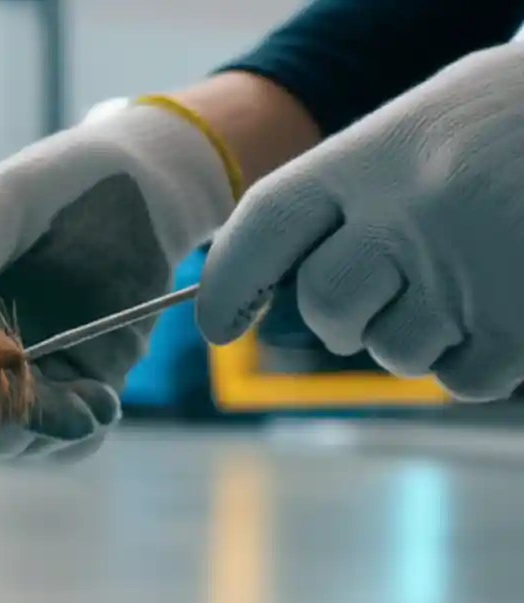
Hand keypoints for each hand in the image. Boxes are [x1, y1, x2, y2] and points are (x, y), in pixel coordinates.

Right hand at [0, 102, 236, 460]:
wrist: (142, 194)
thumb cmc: (58, 186)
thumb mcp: (7, 202)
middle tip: (39, 398)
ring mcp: (18, 378)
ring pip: (11, 438)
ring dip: (45, 429)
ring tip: (91, 399)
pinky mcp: (68, 392)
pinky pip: (62, 440)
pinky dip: (78, 433)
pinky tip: (103, 402)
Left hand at [197, 43, 523, 401]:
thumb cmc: (511, 119)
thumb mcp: (421, 124)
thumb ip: (351, 191)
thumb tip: (276, 277)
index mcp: (374, 154)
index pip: (265, 228)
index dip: (229, 283)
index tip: (216, 324)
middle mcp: (410, 213)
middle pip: (325, 306)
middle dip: (341, 316)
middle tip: (388, 286)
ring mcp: (470, 270)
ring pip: (392, 350)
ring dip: (416, 333)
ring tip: (470, 275)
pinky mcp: (522, 321)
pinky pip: (460, 378)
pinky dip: (476, 361)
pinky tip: (505, 305)